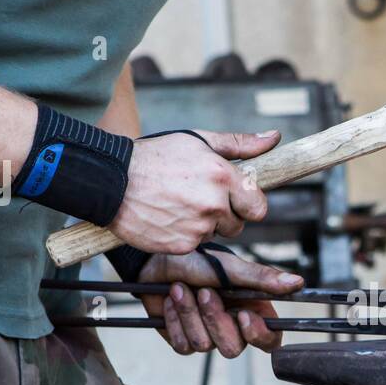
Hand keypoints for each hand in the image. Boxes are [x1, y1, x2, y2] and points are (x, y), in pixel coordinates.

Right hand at [108, 130, 281, 254]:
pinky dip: (185, 235)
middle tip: (198, 199)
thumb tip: (273, 138)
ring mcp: (198, 228)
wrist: (112, 182)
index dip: (249, 204)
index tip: (236, 199)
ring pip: (216, 234)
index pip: (259, 206)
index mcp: (222, 176)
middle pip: (238, 224)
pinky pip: (195, 244)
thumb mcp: (197, 141)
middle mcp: (213, 204)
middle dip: (225, 215)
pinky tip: (168, 218)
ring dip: (204, 225)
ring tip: (179, 205)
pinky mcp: (182, 246)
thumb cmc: (155, 157)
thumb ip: (239, 144)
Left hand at [138, 251, 303, 355]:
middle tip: (204, 292)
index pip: (269, 340)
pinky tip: (170, 301)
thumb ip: (261, 278)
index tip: (242, 315)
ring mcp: (207, 336)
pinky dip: (174, 320)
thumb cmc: (194, 259)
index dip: (259, 335)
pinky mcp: (183, 340)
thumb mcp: (229, 267)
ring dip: (190, 314)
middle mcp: (231, 326)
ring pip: (205, 346)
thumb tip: (298, 282)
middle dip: (214, 319)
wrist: (153, 262)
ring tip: (180, 289)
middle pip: (234, 348)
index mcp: (250, 310)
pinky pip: (183, 346)